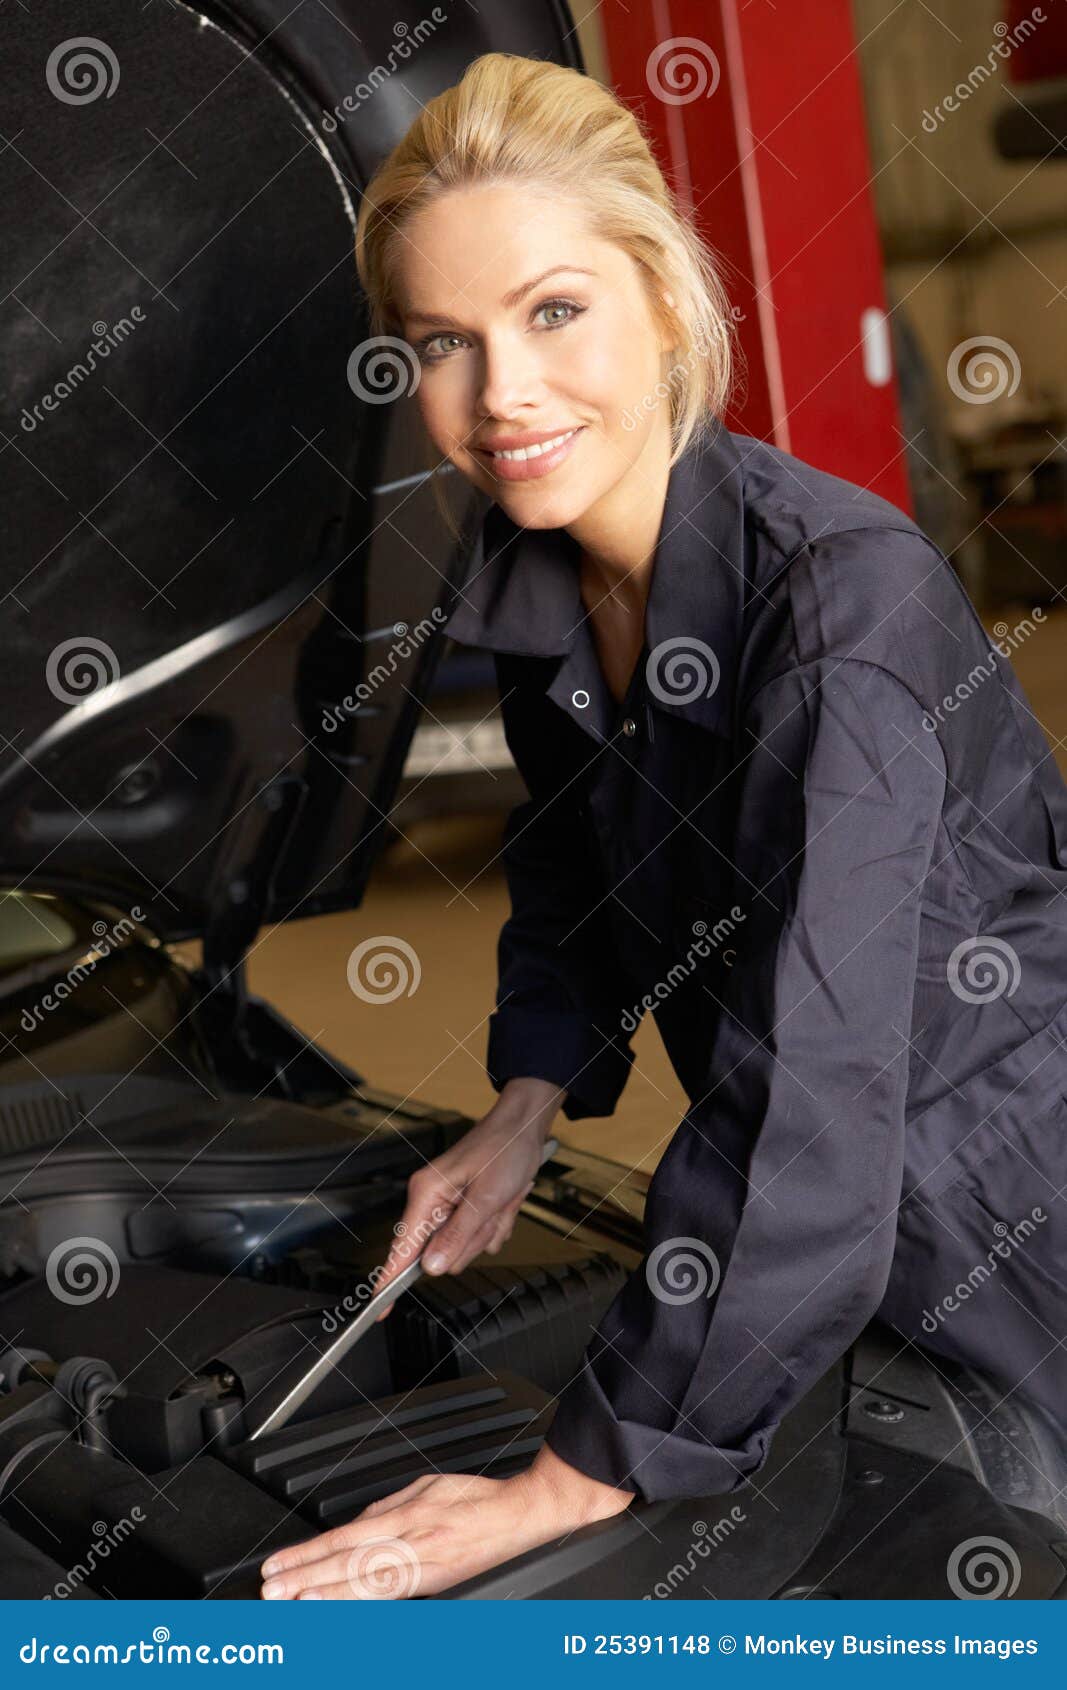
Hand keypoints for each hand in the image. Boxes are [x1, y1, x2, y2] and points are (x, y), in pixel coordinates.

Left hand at [258, 1442, 633, 1598]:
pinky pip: (392, 1597)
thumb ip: (386, 1507)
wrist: (519, 1516)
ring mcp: (425, 1569)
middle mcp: (412, 1544)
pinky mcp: (436, 1585)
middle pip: (349, 1566)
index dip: (309, 1555)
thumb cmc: (475, 1498)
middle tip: (272, 1592)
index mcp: (406, 1515)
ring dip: (327, 1597)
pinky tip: (341, 1612)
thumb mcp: (424, 1486)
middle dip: (306, 1580)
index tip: (280, 1566)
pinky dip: (362, 1606)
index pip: (346, 1538)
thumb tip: (354, 1527)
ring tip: (296, 1605)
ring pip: (367, 1587)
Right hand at [372, 1077, 565, 1316]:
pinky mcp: (463, 1209)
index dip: (390, 1281)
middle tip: (492, 1211)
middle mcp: (430, 1200)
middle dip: (473, 1239)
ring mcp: (447, 1206)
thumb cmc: (505, 1148)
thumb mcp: (486, 1196)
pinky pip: (477, 1237)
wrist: (524, 1127)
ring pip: (463, 1247)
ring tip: (499, 1202)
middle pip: (441, 1253)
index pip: (401, 1247)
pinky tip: (503, 1204)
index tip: (379, 1309)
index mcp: (426, 1193)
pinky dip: (495, 1224)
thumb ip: (457, 1234)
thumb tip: (432, 1267)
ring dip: (488, 1229)